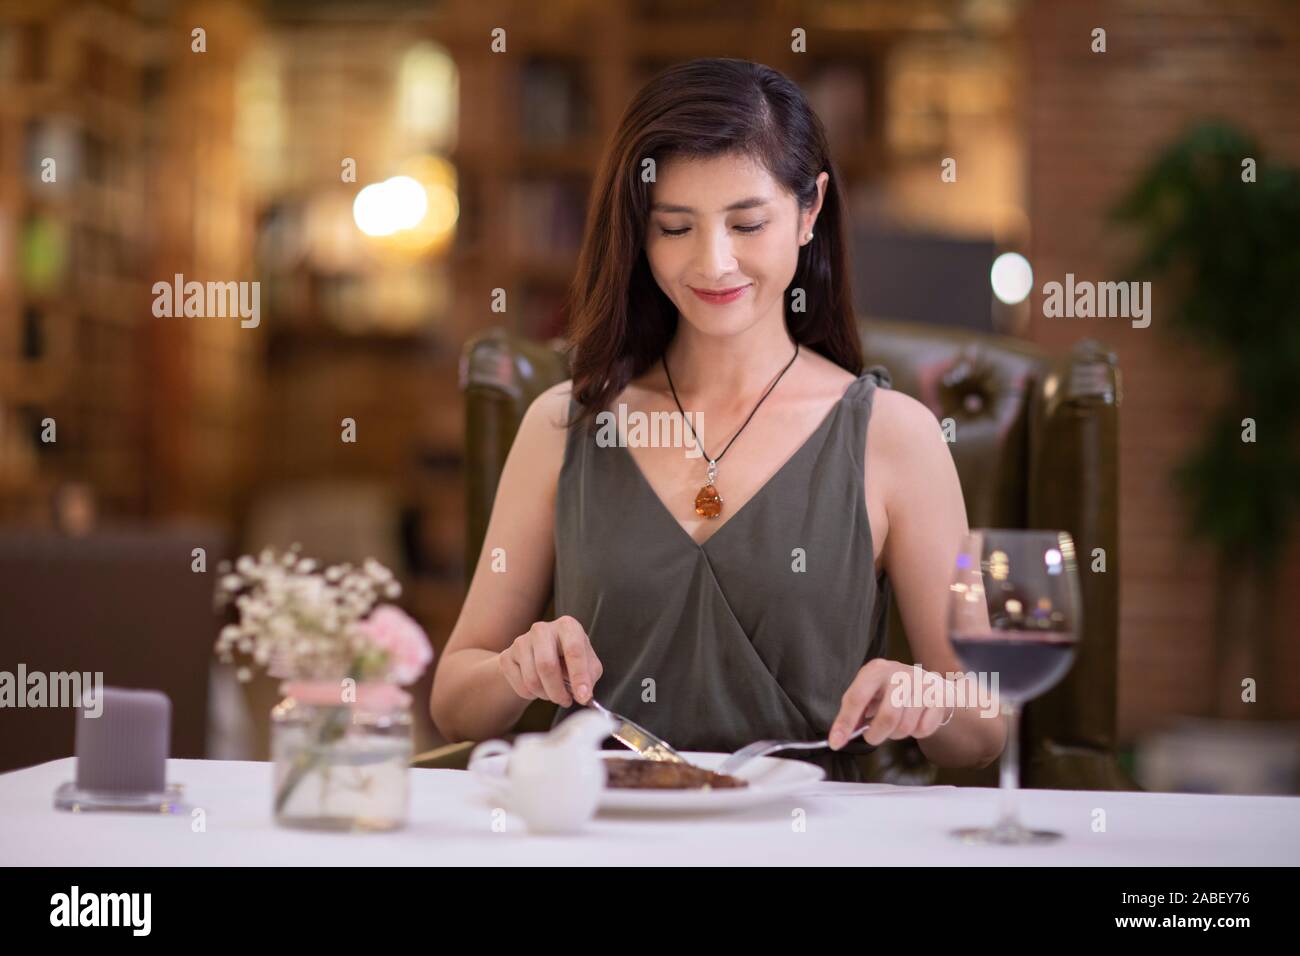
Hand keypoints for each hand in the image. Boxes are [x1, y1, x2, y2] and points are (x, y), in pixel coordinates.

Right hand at [498, 615, 603, 707]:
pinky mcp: (506, 656)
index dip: (579, 677)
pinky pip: (520, 685)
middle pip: (546, 666)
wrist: (539, 656)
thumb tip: (584, 695)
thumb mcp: (587, 663)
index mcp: (567, 626)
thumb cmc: (568, 658)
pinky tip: (538, 687)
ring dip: (546, 695)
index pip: (573, 651)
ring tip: (553, 693)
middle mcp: (542, 629)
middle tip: (565, 701)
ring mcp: (521, 641)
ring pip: (532, 679)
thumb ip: (589, 676)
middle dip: (558, 691)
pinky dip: (532, 695)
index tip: (583, 697)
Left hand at [828, 659, 954, 749]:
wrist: (928, 684)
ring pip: (906, 726)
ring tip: (896, 724)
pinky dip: (916, 732)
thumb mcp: (870, 693)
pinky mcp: (939, 697)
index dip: (845, 722)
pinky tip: (914, 720)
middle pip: (887, 716)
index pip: (856, 698)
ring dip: (897, 734)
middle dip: (877, 734)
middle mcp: (899, 673)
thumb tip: (839, 737)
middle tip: (874, 736)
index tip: (836, 742)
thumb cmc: (891, 691)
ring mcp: (922, 684)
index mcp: (876, 670)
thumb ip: (854, 713)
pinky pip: (924, 729)